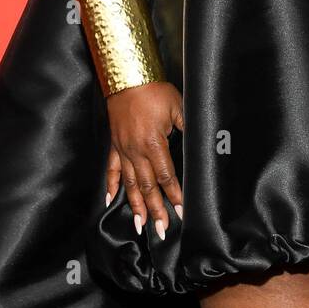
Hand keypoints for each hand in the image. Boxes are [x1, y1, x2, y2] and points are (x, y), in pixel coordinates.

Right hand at [105, 80, 184, 236]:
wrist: (126, 77)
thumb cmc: (153, 90)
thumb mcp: (177, 107)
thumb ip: (187, 127)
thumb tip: (199, 143)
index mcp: (154, 144)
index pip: (166, 176)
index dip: (174, 195)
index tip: (180, 211)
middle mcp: (136, 151)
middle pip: (148, 187)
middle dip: (155, 210)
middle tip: (162, 230)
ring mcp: (123, 150)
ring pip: (130, 184)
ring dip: (135, 206)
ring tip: (140, 226)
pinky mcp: (114, 145)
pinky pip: (111, 170)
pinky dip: (111, 186)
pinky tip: (109, 200)